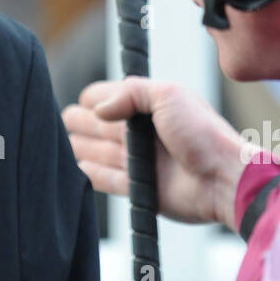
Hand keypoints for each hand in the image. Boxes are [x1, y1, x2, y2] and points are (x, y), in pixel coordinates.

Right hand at [62, 76, 257, 229]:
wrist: (223, 177)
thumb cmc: (203, 132)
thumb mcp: (169, 95)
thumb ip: (130, 93)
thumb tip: (97, 109)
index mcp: (149, 105)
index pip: (109, 97)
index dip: (92, 98)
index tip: (81, 102)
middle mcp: (141, 132)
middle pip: (99, 124)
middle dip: (78, 121)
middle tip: (58, 121)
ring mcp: (139, 160)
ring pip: (98, 150)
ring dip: (79, 146)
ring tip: (56, 144)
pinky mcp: (139, 187)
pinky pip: (107, 179)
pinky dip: (90, 173)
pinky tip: (74, 167)